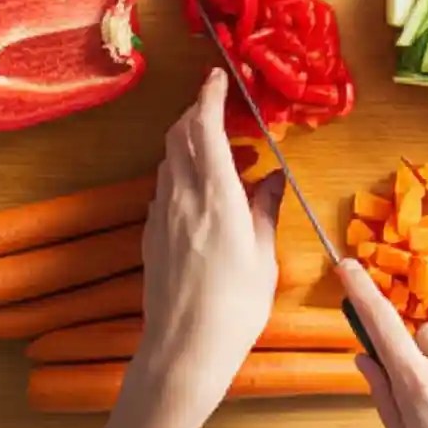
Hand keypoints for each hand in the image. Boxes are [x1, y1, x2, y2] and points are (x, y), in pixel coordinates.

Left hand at [84, 69, 284, 427]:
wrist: (183, 349)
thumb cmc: (233, 308)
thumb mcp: (263, 257)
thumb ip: (265, 210)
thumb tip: (274, 179)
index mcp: (216, 196)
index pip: (205, 128)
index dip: (209, 96)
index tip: (217, 77)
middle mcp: (183, 197)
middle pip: (179, 136)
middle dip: (196, 113)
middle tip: (219, 108)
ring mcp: (162, 215)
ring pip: (169, 160)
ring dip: (189, 143)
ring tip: (219, 151)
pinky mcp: (152, 235)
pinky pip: (165, 188)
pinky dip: (182, 172)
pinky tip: (202, 191)